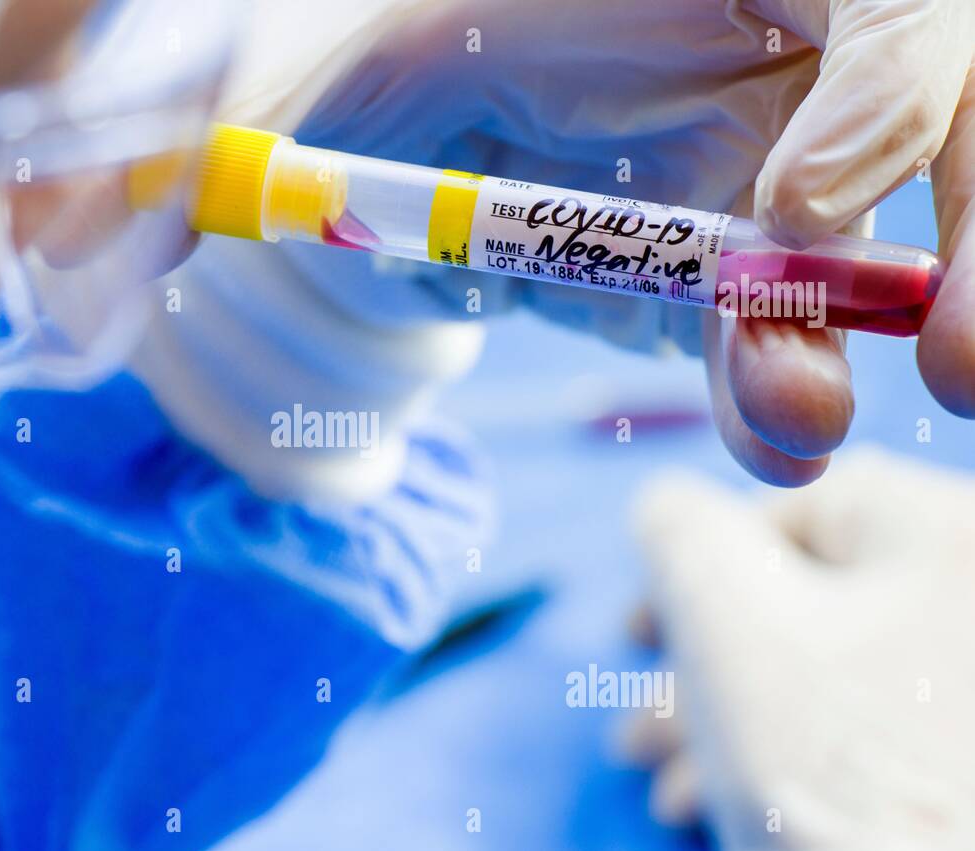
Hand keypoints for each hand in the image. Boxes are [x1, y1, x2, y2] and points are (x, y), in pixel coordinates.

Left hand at [234, 0, 974, 485]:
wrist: (397, 173)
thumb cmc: (391, 73)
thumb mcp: (386, 48)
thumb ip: (378, 72)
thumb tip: (307, 141)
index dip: (889, 84)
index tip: (798, 201)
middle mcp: (783, 64)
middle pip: (944, 123)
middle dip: (961, 238)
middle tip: (954, 356)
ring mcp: (770, 177)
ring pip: (852, 261)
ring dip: (832, 348)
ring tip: (798, 419)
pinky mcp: (733, 281)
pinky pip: (774, 341)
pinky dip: (769, 393)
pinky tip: (768, 435)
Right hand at [626, 447, 974, 850]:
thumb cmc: (833, 763)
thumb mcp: (723, 620)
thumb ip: (679, 531)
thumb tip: (668, 506)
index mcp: (948, 538)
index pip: (805, 508)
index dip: (696, 563)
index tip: (639, 639)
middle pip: (811, 607)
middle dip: (702, 673)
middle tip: (641, 736)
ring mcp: (974, 688)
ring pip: (831, 680)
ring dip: (728, 726)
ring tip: (668, 790)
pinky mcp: (963, 761)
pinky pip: (871, 733)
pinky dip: (790, 760)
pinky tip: (726, 810)